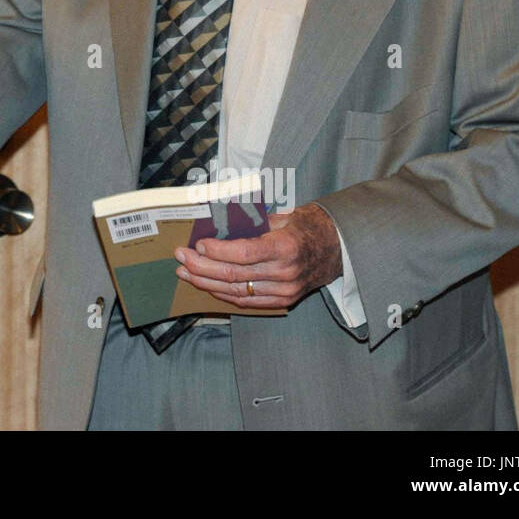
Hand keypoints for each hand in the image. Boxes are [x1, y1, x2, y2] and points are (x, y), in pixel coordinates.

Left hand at [173, 203, 342, 309]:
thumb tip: (217, 224)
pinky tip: (207, 285)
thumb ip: (253, 222)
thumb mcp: (284, 216)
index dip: (218, 251)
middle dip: (202, 267)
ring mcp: (285, 291)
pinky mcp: (283, 301)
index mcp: (286, 247)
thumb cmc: (307, 226)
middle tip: (181, 258)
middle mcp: (285, 272)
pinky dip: (224, 294)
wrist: (338, 249)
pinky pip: (247, 302)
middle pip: (235, 275)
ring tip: (185, 273)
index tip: (198, 245)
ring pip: (237, 292)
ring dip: (207, 283)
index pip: (245, 253)